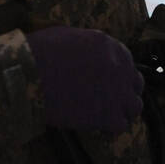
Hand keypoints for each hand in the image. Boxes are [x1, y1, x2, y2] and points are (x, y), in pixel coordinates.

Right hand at [25, 26, 143, 132]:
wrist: (29, 75)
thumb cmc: (39, 52)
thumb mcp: (67, 36)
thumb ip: (85, 44)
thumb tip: (84, 52)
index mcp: (111, 46)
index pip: (127, 63)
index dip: (118, 75)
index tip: (108, 83)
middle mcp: (120, 67)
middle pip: (135, 84)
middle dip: (124, 92)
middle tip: (109, 100)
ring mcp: (118, 92)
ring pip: (134, 106)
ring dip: (122, 111)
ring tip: (107, 116)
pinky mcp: (108, 114)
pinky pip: (121, 125)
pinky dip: (111, 127)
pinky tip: (98, 126)